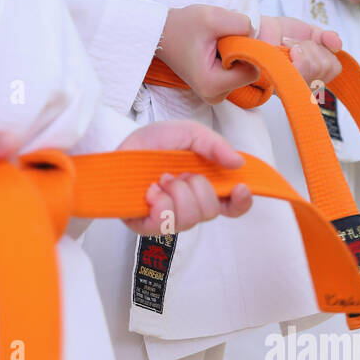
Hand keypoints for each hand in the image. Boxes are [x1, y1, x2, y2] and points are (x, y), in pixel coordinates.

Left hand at [118, 119, 251, 234]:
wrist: (118, 147)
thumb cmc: (152, 143)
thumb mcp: (188, 133)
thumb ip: (214, 145)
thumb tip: (238, 163)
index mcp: (204, 188)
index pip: (232, 206)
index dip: (241, 202)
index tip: (240, 188)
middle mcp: (189, 206)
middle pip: (211, 211)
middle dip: (197, 186)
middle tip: (179, 172)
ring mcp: (170, 219)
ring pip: (190, 218)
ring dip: (177, 192)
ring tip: (162, 178)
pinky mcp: (149, 226)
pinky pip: (166, 222)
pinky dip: (160, 202)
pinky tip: (151, 190)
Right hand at [157, 4, 259, 104]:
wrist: (162, 34)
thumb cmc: (183, 26)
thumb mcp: (212, 17)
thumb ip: (241, 24)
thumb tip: (258, 36)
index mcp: (212, 85)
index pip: (253, 71)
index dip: (247, 50)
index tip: (230, 38)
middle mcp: (215, 96)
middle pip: (250, 73)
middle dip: (241, 53)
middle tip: (219, 40)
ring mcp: (216, 95)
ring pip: (244, 73)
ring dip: (236, 55)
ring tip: (215, 45)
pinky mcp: (217, 90)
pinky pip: (237, 74)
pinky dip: (231, 60)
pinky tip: (216, 51)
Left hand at [258, 15, 342, 87]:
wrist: (252, 30)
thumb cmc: (276, 34)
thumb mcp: (307, 31)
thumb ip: (326, 38)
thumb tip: (338, 44)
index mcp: (313, 73)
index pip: (335, 67)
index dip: (325, 50)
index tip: (310, 40)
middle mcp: (305, 84)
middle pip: (329, 67)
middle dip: (312, 47)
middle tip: (292, 44)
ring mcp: (295, 87)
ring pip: (318, 67)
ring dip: (303, 49)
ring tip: (286, 47)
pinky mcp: (281, 87)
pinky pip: (303, 74)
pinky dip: (298, 57)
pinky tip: (285, 54)